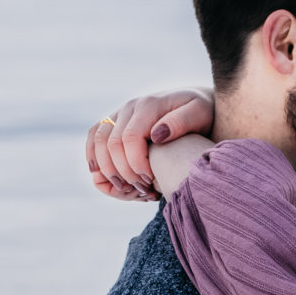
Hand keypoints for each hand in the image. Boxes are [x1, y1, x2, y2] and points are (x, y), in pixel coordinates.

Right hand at [86, 89, 213, 200]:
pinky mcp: (114, 122)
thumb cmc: (201, 112)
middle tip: (142, 189)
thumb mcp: (200, 114)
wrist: (194, 105)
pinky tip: (103, 176)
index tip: (151, 181)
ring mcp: (119, 113)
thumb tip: (156, 134)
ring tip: (126, 187)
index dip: (135, 165)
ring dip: (107, 169)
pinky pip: (94, 137)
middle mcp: (129, 107)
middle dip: (124, 172)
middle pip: (110, 144)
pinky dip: (94, 157)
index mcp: (148, 105)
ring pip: (97, 141)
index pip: (129, 138)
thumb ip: (181, 122)